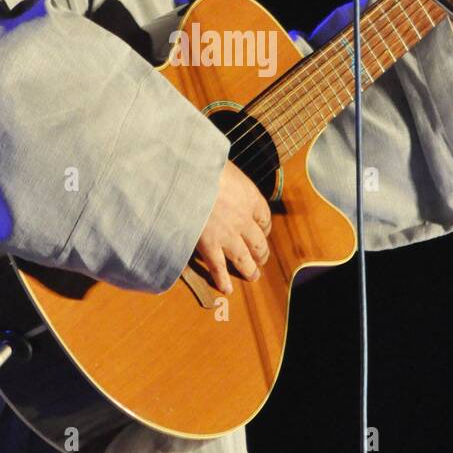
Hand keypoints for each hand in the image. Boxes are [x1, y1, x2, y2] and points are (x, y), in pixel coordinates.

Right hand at [195, 160, 271, 294]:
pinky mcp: (209, 245)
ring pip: (244, 258)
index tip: (263, 231)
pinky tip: (227, 289)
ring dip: (250, 269)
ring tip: (253, 276)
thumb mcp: (221, 163)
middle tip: (262, 259)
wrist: (187, 176)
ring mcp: (227, 234)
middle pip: (258, 241)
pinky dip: (223, 280)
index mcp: (250, 197)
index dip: (265, 227)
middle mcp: (243, 219)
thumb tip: (216, 167)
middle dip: (261, 252)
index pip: (264, 217)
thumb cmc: (202, 163)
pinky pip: (219, 267)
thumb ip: (224, 174)